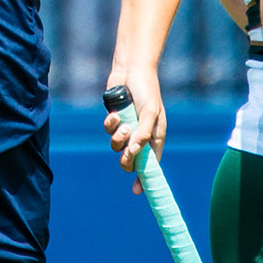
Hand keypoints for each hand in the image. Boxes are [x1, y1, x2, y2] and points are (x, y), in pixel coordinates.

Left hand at [103, 68, 164, 194]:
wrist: (130, 71)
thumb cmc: (146, 91)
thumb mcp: (150, 113)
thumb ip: (143, 133)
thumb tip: (136, 152)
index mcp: (155, 136)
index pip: (151, 162)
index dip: (145, 177)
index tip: (138, 190)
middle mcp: (140, 134)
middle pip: (130, 159)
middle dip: (126, 159)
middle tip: (125, 156)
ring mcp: (126, 127)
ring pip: (116, 145)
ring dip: (118, 137)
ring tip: (122, 124)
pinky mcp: (113, 119)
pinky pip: (108, 130)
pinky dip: (110, 124)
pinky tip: (114, 114)